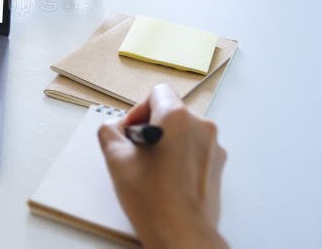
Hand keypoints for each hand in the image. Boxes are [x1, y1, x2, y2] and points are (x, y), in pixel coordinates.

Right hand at [97, 84, 227, 248]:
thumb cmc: (153, 200)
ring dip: (167, 142)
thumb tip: (115, 128)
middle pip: (171, 112)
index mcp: (177, 118)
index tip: (132, 131)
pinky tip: (166, 179)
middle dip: (152, 127)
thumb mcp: (115, 159)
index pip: (158, 92)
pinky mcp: (218, 166)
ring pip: (183, 131)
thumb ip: (110, 131)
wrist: (181, 234)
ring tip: (152, 169)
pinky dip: (180, 156)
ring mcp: (214, 147)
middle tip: (137, 151)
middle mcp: (201, 127)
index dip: (139, 110)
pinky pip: (195, 149)